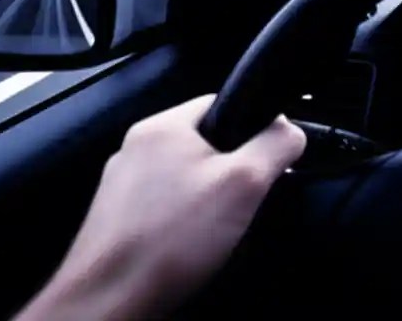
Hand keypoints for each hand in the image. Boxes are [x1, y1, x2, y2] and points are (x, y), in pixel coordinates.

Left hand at [17, 95, 305, 320]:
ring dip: (206, 201)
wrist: (111, 299)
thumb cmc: (167, 242)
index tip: (266, 158)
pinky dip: (182, 224)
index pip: (221, 102)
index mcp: (162, 127)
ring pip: (185, 179)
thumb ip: (275, 145)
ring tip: (212, 231)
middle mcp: (134, 149)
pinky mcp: (118, 220)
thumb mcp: (245, 183)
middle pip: (205, 144)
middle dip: (230, 172)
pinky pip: (165, 209)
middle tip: (241, 202)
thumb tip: (291, 130)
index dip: (254, 127)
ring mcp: (122, 186)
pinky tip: (187, 247)